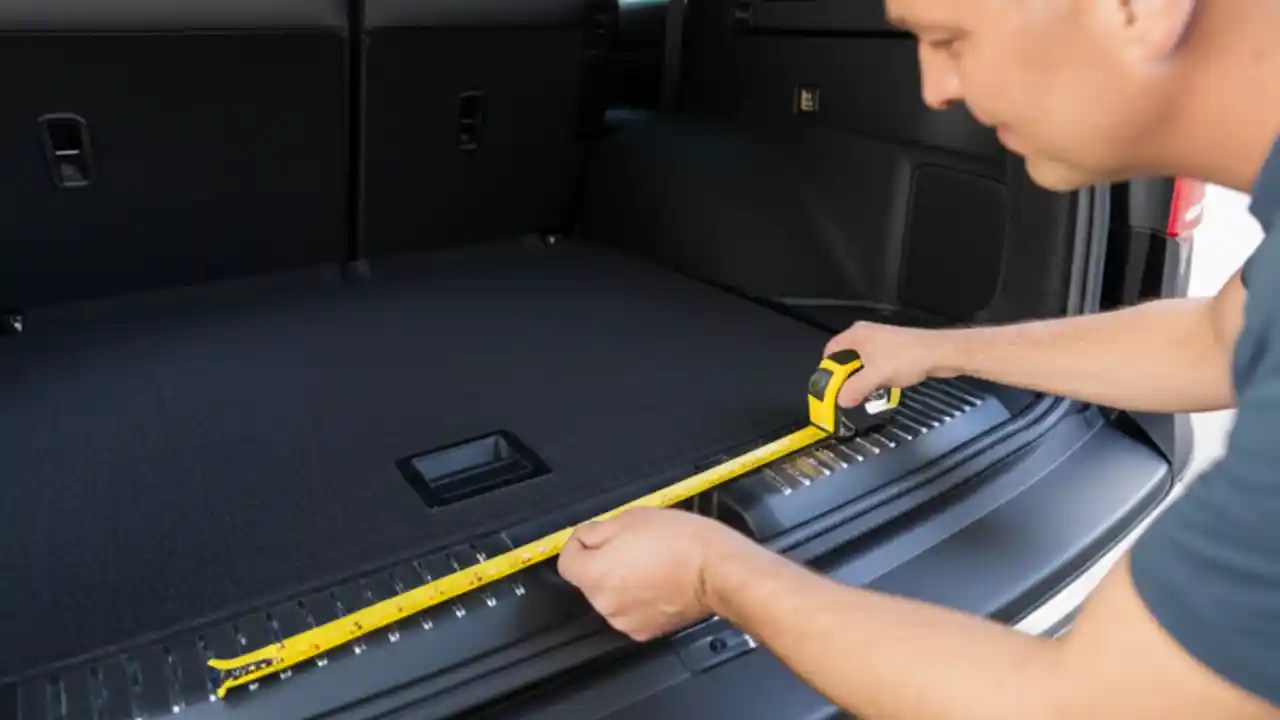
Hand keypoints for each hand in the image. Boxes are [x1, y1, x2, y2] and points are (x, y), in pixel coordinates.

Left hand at [557, 507, 759, 640]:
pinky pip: (630, 611)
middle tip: (633, 547)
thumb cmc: (679, 540)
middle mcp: (604, 604)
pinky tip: (659, 583)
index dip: (580, 544)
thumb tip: (585, 538)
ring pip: (610, 596)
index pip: (566, 561)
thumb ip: (597, 531)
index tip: (597, 536)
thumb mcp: (630, 517)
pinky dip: (638, 599)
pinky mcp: (644, 632)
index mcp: (595, 574)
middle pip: (589, 580)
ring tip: (651, 565)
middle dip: (603, 563)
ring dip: (621, 582)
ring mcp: (624, 621)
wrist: (716, 570)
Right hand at [824, 321, 958, 407]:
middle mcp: (865, 333)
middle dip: (846, 376)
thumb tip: (841, 401)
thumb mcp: (875, 377)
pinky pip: (875, 363)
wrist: (940, 353)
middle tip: (848, 393)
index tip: (831, 388)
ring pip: (862, 361)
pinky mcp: (893, 347)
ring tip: (866, 393)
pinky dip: (875, 375)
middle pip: (845, 357)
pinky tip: (883, 386)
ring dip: (862, 378)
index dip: (827, 370)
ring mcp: (880, 339)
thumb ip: (855, 389)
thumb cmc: (905, 359)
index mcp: (856, 335)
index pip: (830, 351)